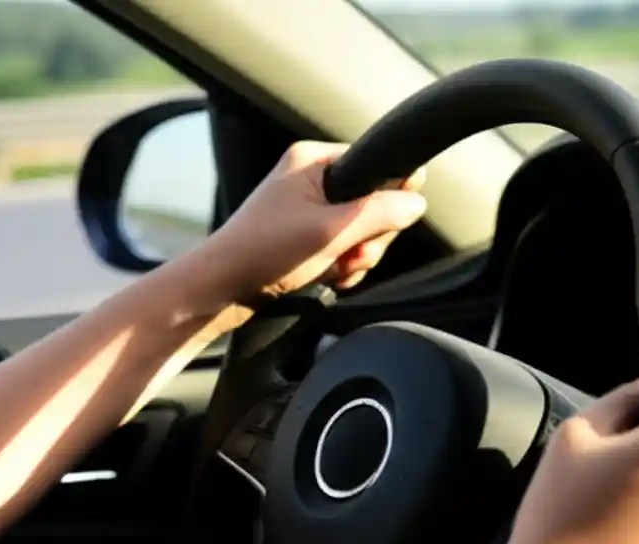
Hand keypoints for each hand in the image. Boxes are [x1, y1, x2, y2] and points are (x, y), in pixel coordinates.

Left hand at [202, 141, 426, 302]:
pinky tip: (326, 276)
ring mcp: (308, 208)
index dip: (389, 197)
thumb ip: (380, 214)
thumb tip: (417, 203)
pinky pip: (344, 247)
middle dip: (368, 238)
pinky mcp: (305, 235)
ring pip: (362, 231)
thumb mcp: (331, 231)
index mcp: (314, 160)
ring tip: (333, 269)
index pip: (376, 165)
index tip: (385, 223)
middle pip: (374, 203)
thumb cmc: (264, 252)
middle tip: (349, 255)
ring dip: (355, 257)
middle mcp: (311, 178)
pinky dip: (341, 266)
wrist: (220, 289)